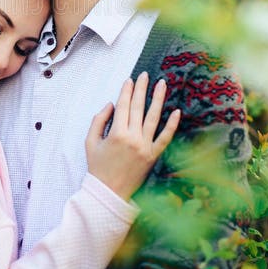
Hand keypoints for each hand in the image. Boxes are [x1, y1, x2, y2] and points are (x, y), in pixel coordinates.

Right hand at [85, 72, 179, 200]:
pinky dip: (172, 125)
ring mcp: (145, 147)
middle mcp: (133, 138)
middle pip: (138, 108)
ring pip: (154, 118)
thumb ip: (99, 120)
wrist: (108, 193)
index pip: (123, 106)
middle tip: (145, 75)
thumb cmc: (97, 168)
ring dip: (158, 99)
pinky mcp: (153, 156)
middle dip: (141, 89)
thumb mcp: (90, 142)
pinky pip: (165, 138)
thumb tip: (111, 104)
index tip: (130, 79)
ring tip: (162, 84)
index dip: (127, 91)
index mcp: (116, 134)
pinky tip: (177, 111)